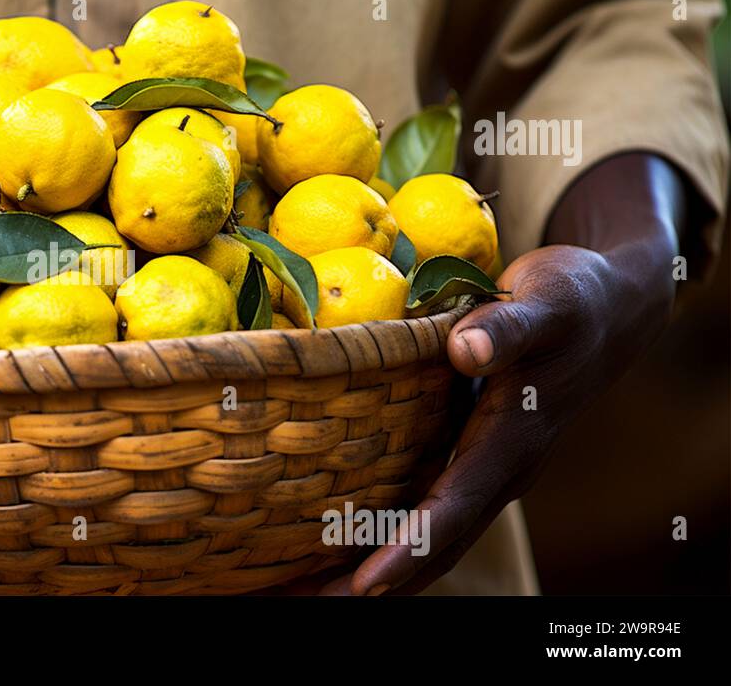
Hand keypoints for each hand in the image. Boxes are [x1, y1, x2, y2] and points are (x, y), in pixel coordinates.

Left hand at [315, 153, 685, 594]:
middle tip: (303, 604)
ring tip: (301, 592)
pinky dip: (383, 537)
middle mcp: (498, 472)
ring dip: (373, 573)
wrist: (606, 311)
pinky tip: (332, 544)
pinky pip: (426, 513)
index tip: (366, 583)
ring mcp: (486, 472)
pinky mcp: (472, 461)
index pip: (455, 508)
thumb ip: (505, 328)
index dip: (411, 548)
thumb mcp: (544, 306)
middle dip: (376, 584)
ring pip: (430, 539)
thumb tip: (465, 350)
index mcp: (512, 443)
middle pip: (436, 546)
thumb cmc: (570, 303)